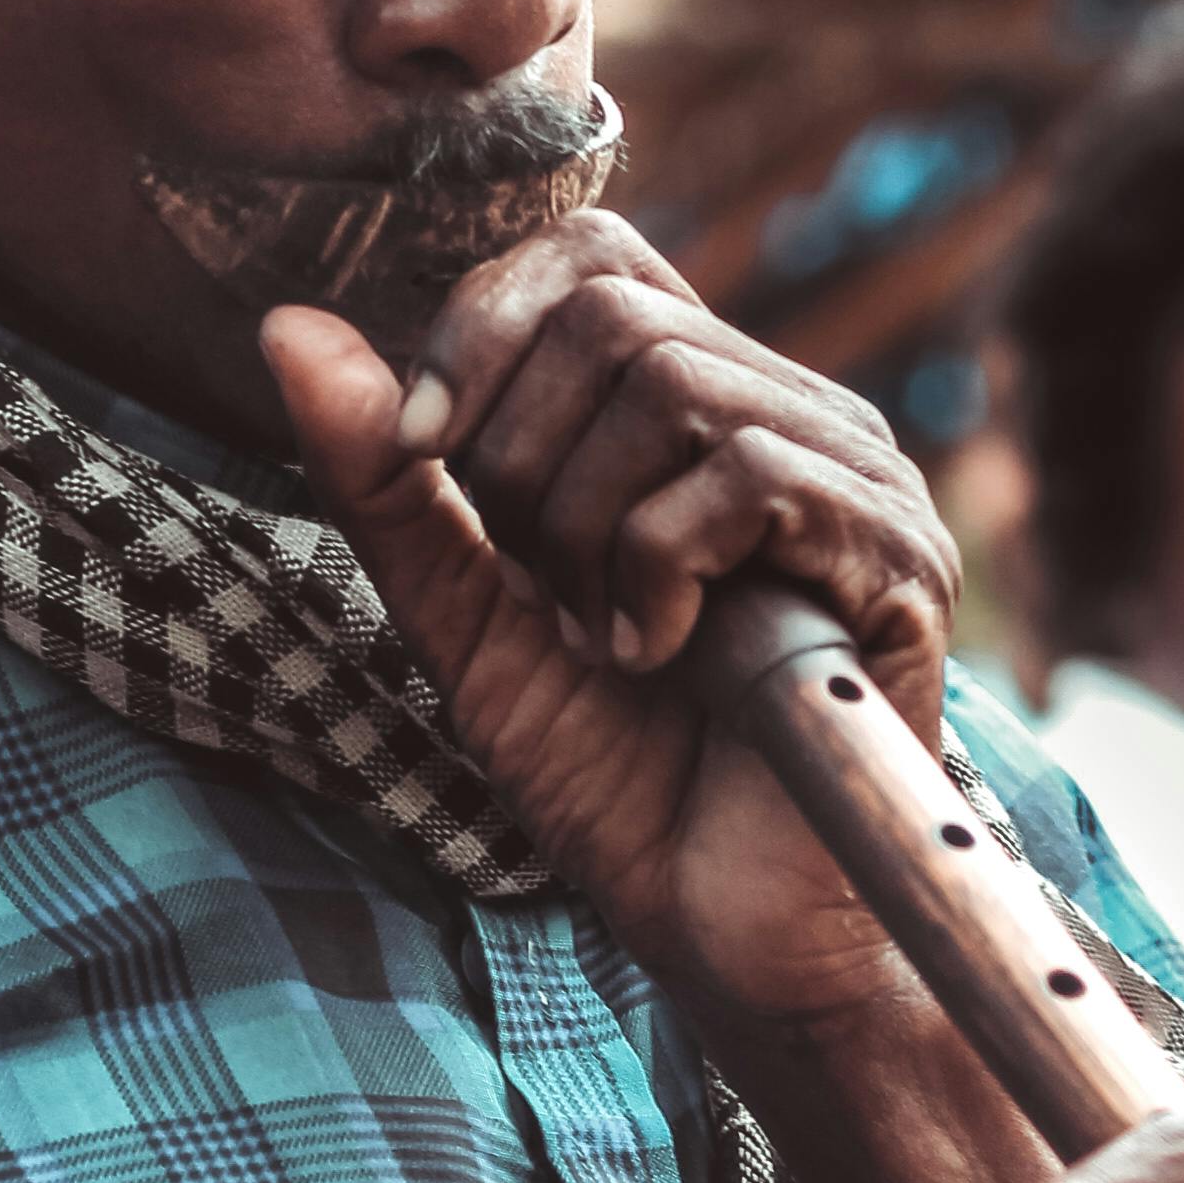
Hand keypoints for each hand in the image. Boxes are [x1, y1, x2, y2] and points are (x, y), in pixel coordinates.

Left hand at [262, 215, 961, 1026]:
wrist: (721, 931)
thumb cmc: (612, 777)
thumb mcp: (463, 615)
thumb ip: (389, 481)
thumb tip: (285, 326)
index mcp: (699, 404)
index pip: (587, 252)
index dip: (479, 326)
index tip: (423, 457)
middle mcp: (792, 412)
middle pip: (610, 306)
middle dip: (520, 456)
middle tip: (542, 589)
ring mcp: (858, 476)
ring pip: (670, 380)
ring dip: (585, 527)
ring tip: (606, 637)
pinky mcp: (898, 557)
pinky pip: (747, 475)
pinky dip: (657, 570)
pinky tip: (659, 654)